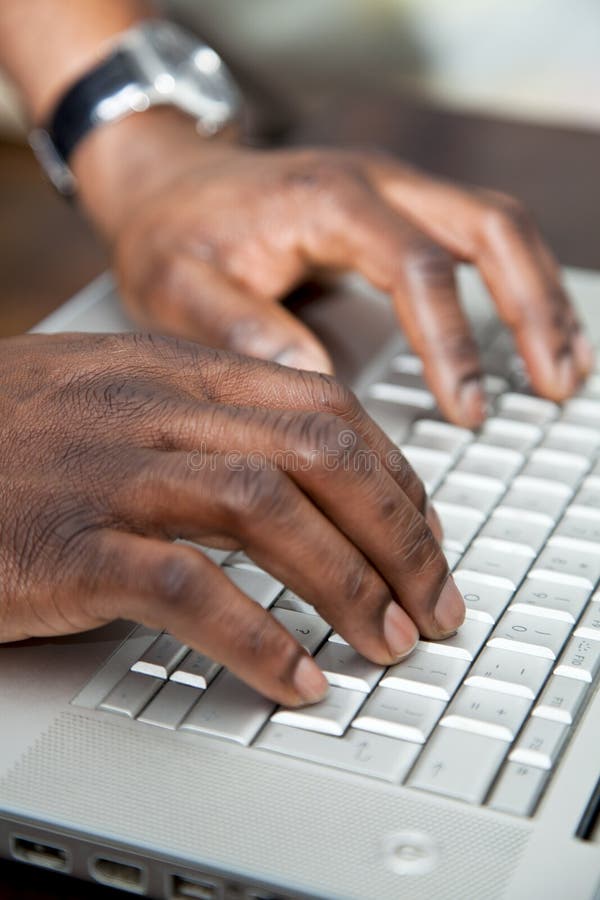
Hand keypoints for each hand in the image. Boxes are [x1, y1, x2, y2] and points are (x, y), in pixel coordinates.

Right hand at [0, 332, 461, 702]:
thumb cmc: (7, 436)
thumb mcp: (113, 398)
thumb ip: (201, 417)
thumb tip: (297, 464)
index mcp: (172, 371)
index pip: (323, 406)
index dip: (394, 474)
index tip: (424, 532)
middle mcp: (152, 410)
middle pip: (318, 454)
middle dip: (397, 532)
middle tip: (431, 599)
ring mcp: (109, 473)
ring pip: (269, 513)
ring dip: (347, 584)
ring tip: (385, 641)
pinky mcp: (66, 545)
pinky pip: (187, 589)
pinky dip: (256, 637)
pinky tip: (295, 677)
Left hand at [74, 109, 593, 428]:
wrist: (166, 184)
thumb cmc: (171, 234)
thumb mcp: (178, 288)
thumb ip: (241, 329)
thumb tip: (316, 381)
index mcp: (326, 202)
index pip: (418, 267)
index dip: (453, 343)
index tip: (468, 410)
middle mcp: (373, 184)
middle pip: (488, 228)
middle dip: (532, 308)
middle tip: (556, 385)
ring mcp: (391, 191)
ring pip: (496, 225)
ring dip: (539, 293)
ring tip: (564, 366)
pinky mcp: (396, 211)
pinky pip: (476, 235)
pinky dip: (516, 281)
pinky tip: (530, 330)